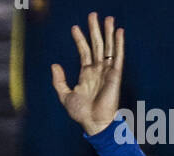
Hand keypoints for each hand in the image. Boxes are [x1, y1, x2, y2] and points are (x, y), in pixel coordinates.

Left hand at [51, 12, 123, 136]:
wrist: (94, 123)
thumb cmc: (81, 113)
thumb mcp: (65, 96)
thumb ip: (59, 81)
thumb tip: (54, 65)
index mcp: (86, 73)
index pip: (84, 51)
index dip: (79, 39)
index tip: (75, 28)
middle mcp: (98, 70)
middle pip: (97, 45)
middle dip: (94, 30)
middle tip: (92, 15)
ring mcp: (107, 71)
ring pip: (108, 47)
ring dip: (108, 32)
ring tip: (107, 18)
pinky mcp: (115, 75)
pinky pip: (118, 56)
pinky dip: (119, 44)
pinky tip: (119, 32)